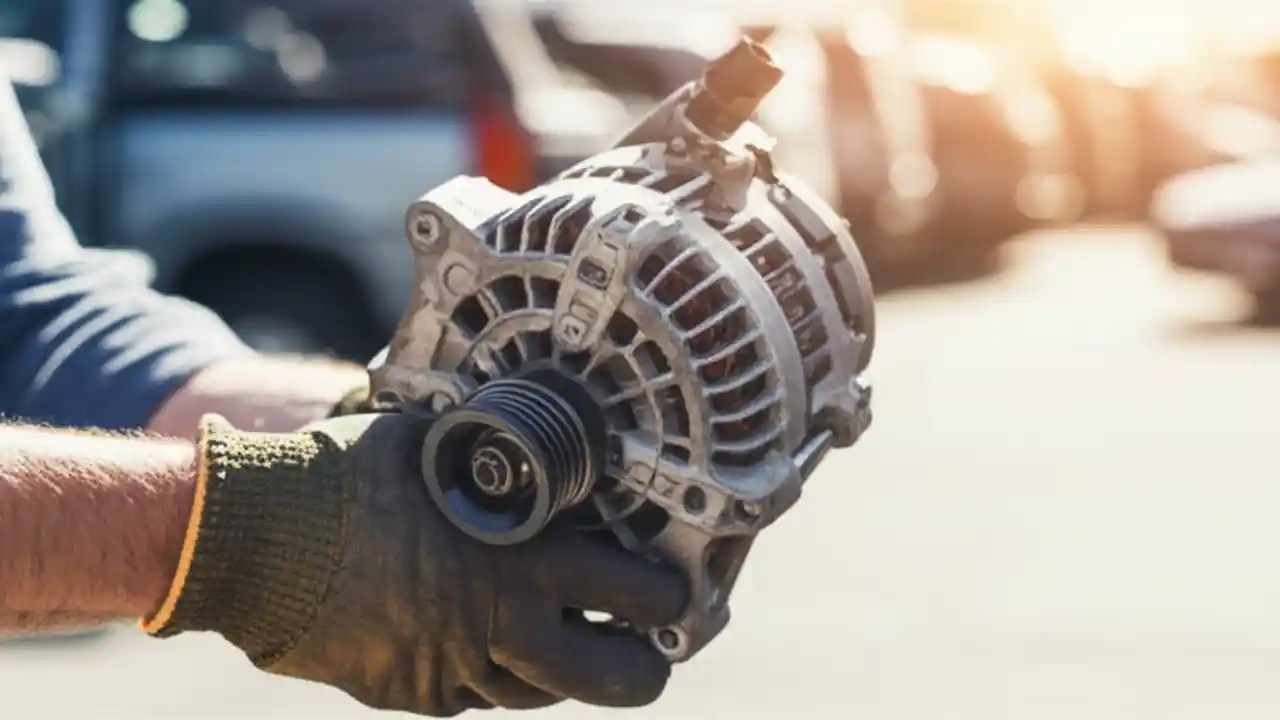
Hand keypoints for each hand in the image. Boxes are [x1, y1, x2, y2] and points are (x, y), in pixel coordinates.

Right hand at [144, 413, 686, 715]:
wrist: (252, 538)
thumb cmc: (350, 477)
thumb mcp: (444, 450)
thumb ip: (505, 466)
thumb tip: (544, 450)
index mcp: (523, 559)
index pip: (637, 594)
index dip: (669, 597)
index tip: (675, 591)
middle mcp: (500, 628)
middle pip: (614, 677)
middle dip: (646, 667)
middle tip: (652, 650)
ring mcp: (455, 672)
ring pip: (543, 694)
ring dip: (565, 671)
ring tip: (572, 643)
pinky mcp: (413, 694)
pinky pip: (477, 696)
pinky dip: (494, 676)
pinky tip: (485, 641)